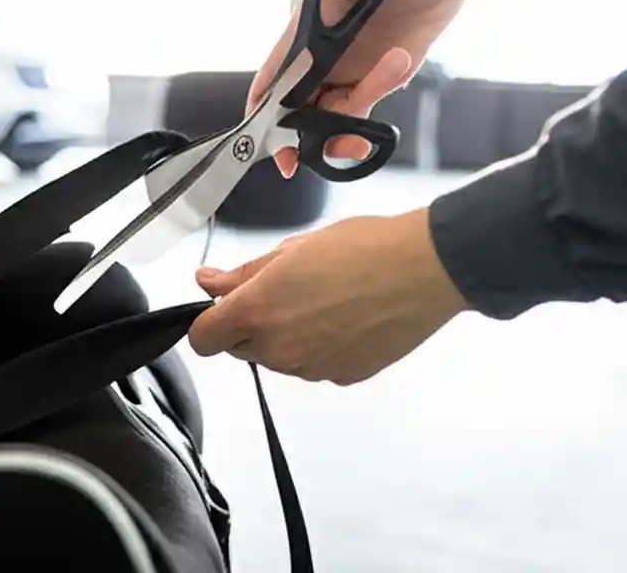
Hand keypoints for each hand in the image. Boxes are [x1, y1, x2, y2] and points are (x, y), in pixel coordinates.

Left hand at [186, 208, 467, 384]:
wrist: (423, 269)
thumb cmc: (362, 249)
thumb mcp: (291, 250)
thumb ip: (242, 274)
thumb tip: (207, 281)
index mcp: (257, 312)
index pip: (202, 339)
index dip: (207, 322)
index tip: (220, 308)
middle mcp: (279, 349)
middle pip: (240, 348)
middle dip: (250, 324)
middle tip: (284, 289)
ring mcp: (311, 368)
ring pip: (278, 358)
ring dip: (286, 336)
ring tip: (322, 298)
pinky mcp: (341, 377)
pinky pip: (313, 366)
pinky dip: (319, 347)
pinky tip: (344, 318)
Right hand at [255, 0, 508, 176]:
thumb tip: (305, 34)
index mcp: (304, 30)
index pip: (272, 76)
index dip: (263, 110)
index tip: (266, 138)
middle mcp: (318, 57)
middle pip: (293, 106)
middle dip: (297, 135)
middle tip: (303, 155)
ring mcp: (345, 72)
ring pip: (327, 117)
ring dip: (338, 134)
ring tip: (359, 140)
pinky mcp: (375, 83)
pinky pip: (359, 114)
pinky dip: (361, 130)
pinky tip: (370, 131)